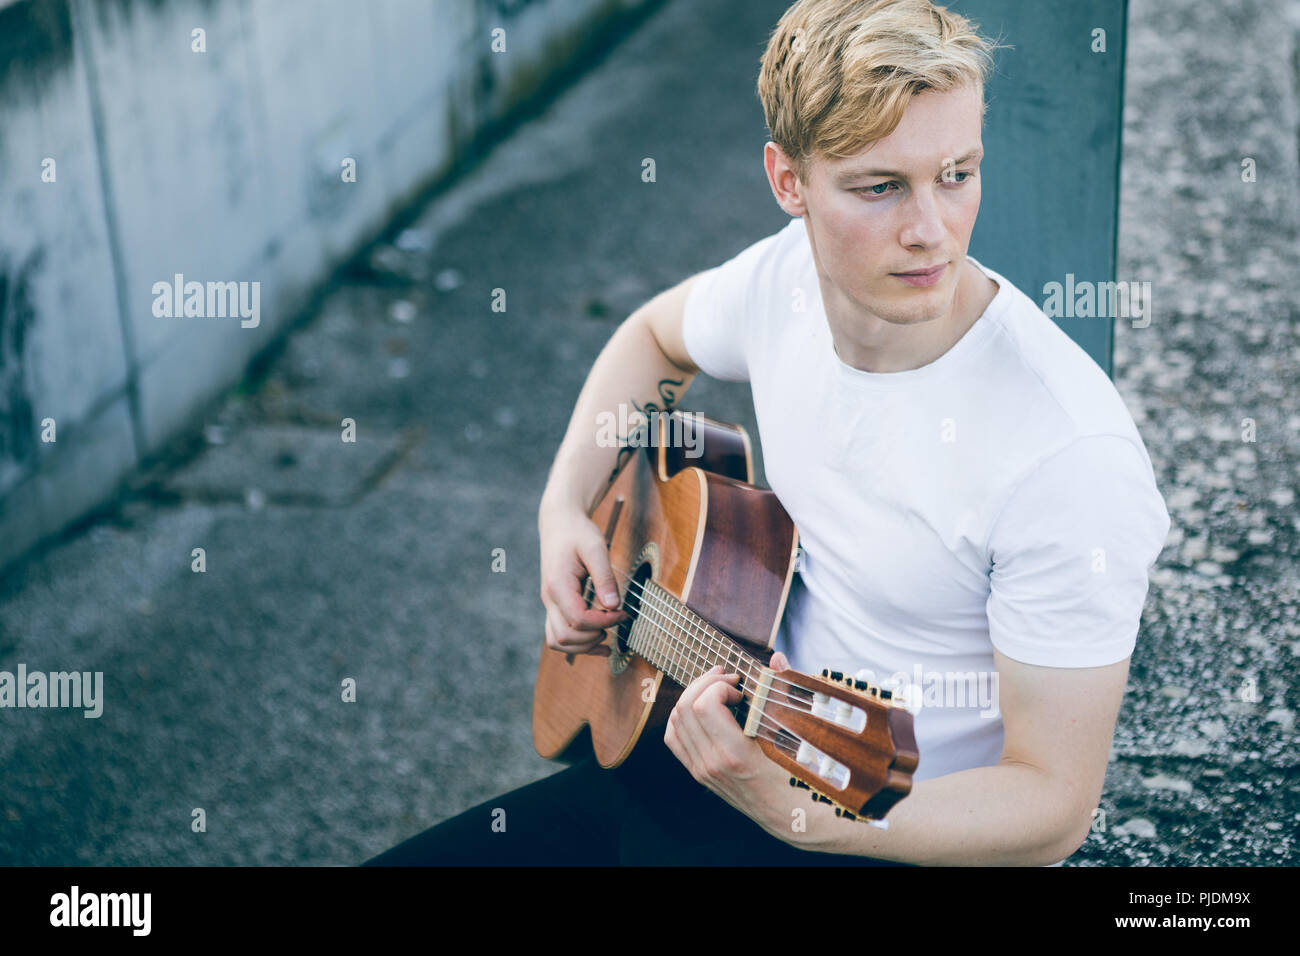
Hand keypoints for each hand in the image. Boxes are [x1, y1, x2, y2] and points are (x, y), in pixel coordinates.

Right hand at [538, 502, 627, 656]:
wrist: (559, 523)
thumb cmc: (577, 532)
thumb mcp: (596, 548)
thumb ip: (604, 577)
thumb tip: (614, 605)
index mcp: (558, 585)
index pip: (579, 619)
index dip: (604, 622)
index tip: (623, 612)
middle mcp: (549, 598)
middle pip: (565, 636)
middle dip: (593, 637)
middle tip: (617, 620)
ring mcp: (549, 603)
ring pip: (557, 641)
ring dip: (582, 646)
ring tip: (607, 638)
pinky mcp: (555, 605)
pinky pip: (558, 633)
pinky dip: (576, 643)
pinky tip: (599, 641)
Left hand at [664, 651, 798, 839]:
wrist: (791, 815)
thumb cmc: (800, 775)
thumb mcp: (796, 736)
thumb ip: (783, 693)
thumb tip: (777, 659)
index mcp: (735, 754)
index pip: (703, 706)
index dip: (718, 686)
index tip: (740, 687)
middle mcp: (712, 763)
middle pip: (685, 708)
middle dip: (705, 683)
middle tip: (728, 679)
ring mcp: (702, 770)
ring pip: (675, 721)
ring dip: (692, 696)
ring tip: (717, 688)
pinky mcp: (699, 773)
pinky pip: (674, 738)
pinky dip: (682, 716)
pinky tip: (703, 708)